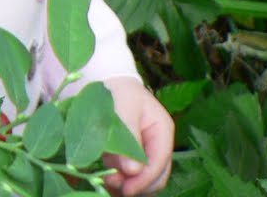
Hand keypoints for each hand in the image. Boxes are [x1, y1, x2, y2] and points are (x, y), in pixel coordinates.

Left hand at [102, 77, 173, 195]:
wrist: (104, 82)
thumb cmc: (116, 91)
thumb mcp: (122, 108)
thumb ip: (128, 138)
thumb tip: (132, 171)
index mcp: (162, 130)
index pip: (160, 162)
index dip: (144, 180)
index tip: (126, 189)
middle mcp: (158, 144)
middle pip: (156, 176)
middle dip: (137, 185)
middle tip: (114, 183)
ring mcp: (146, 151)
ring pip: (144, 179)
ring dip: (127, 183)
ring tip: (107, 177)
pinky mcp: (133, 156)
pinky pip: (131, 176)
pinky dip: (121, 180)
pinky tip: (107, 177)